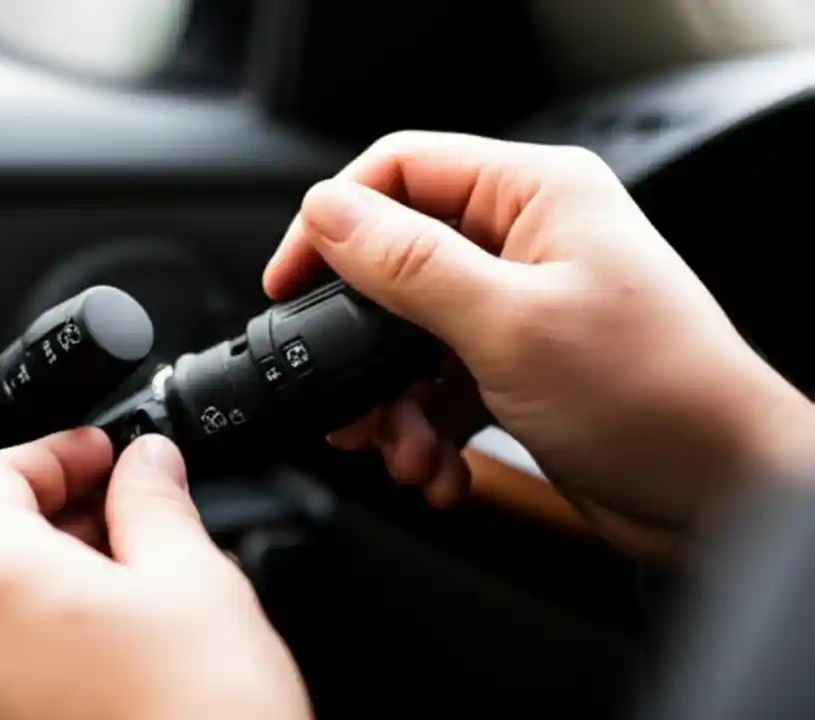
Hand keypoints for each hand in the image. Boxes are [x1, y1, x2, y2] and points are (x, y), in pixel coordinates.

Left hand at [0, 428, 310, 719]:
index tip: (102, 451)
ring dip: (63, 574)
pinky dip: (52, 635)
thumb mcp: (193, 580)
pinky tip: (124, 642)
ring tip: (144, 580)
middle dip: (65, 513)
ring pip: (0, 608)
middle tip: (137, 506)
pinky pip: (4, 667)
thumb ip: (155, 500)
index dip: (55, 451)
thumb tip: (147, 462)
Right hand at [264, 130, 814, 559]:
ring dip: (394, 403)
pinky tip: (438, 467)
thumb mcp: (508, 323)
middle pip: (395, 264)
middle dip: (362, 343)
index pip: (401, 170)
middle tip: (344, 396)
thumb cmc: (654, 397)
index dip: (334, 220)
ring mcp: (521, 304)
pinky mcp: (516, 364)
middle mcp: (525, 240)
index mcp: (534, 194)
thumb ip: (407, 265)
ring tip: (404, 451)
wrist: (722, 495)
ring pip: (408, 337)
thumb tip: (327, 212)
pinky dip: (426, 429)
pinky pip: (438, 384)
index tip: (289, 278)